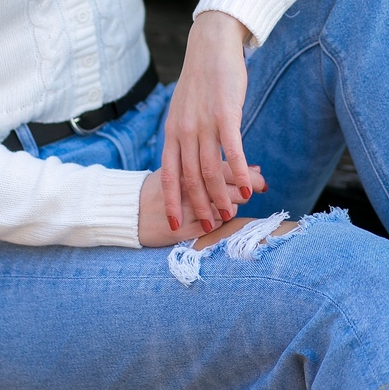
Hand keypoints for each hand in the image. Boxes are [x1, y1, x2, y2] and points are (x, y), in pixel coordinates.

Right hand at [138, 164, 264, 246]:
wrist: (128, 207)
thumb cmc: (160, 186)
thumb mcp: (181, 169)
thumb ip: (216, 167)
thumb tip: (253, 168)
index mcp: (185, 162)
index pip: (224, 165)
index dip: (247, 173)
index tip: (260, 179)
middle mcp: (186, 181)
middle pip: (227, 185)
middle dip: (248, 188)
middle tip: (259, 189)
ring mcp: (184, 205)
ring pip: (222, 206)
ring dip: (234, 206)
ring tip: (234, 206)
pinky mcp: (182, 227)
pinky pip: (213, 225)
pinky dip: (221, 222)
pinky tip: (220, 219)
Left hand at [161, 10, 255, 234]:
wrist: (210, 46)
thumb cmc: (200, 81)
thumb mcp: (183, 109)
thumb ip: (184, 135)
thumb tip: (190, 161)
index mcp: (172, 131)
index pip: (167, 173)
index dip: (171, 200)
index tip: (174, 224)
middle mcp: (184, 130)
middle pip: (189, 177)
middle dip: (198, 205)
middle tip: (208, 226)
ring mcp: (204, 123)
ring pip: (210, 169)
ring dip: (221, 195)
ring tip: (230, 214)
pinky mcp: (225, 114)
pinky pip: (232, 149)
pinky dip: (240, 171)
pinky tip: (249, 188)